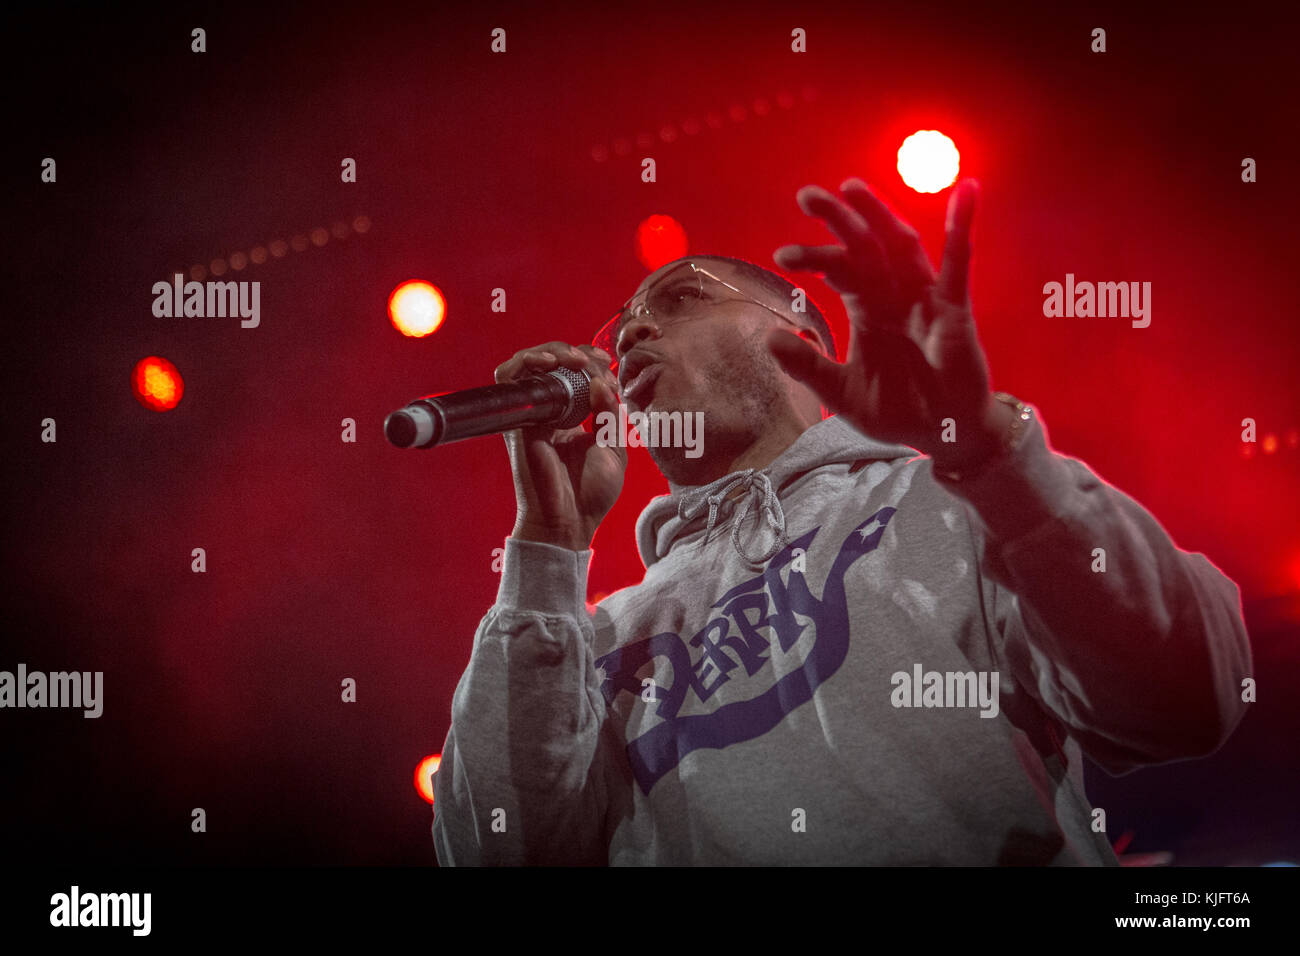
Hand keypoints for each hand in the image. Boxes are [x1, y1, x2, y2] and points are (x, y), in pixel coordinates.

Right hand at [494, 343, 624, 550]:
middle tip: (593, 361)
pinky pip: (508, 381)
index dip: (591, 362)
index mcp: (572, 417)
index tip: (608, 366)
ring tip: (572, 359)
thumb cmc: (591, 493)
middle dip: (573, 352)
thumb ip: (609, 413)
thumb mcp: (614, 448)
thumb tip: (599, 382)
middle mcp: (548, 411)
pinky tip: (549, 364)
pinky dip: (525, 363)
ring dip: (549, 352)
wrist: (570, 522)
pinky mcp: (517, 420)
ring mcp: (531, 415)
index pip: (575, 374)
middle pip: (551, 363)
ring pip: (525, 364)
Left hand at [770, 177, 1000, 467]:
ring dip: (878, 215)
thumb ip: (809, 366)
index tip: (782, 255)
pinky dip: (961, 227)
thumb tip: (769, 337)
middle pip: (864, 246)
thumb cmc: (897, 409)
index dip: (813, 257)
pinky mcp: (954, 310)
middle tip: (806, 195)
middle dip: (838, 219)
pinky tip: (965, 193)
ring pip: (900, 245)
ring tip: (851, 188)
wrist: (942, 436)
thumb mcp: (842, 392)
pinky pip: (958, 265)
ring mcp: (924, 298)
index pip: (839, 269)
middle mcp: (893, 294)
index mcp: (868, 308)